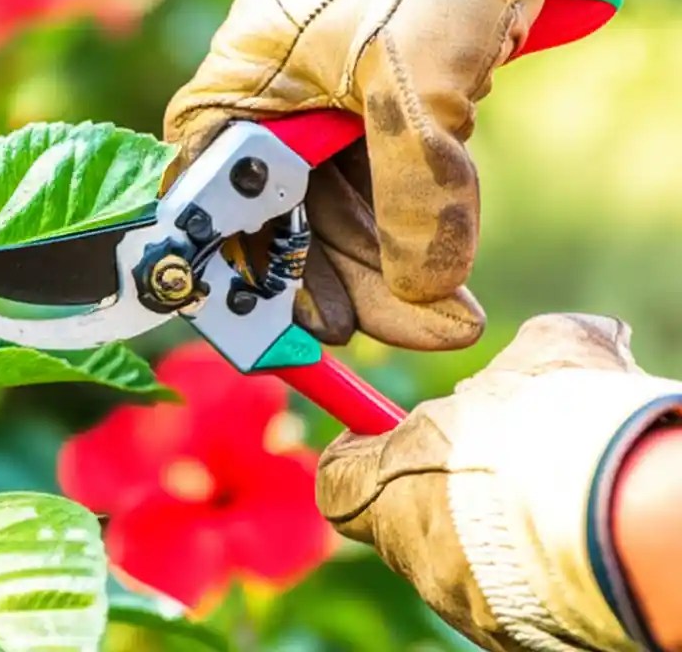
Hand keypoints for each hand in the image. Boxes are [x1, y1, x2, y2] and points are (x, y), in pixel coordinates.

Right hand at [163, 0, 659, 350]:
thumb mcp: (413, 86)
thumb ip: (413, 193)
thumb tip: (422, 290)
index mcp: (239, 82)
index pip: (213, 194)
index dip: (237, 264)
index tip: (271, 324)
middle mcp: (273, 100)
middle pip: (285, 217)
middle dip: (337, 281)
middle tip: (378, 335)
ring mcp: (327, 105)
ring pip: (338, 212)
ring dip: (386, 270)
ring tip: (443, 321)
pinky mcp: (378, 109)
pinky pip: (379, 189)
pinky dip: (409, 232)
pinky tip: (444, 280)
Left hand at [316, 314, 681, 650]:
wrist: (629, 522)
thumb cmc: (566, 430)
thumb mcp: (547, 357)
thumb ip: (530, 353)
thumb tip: (557, 343)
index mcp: (388, 487)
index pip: (335, 480)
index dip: (357, 451)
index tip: (383, 429)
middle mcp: (416, 558)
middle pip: (405, 522)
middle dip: (442, 488)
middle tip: (497, 459)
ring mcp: (466, 605)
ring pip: (464, 563)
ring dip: (495, 531)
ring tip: (555, 499)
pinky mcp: (518, 639)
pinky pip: (513, 600)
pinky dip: (535, 571)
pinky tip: (577, 540)